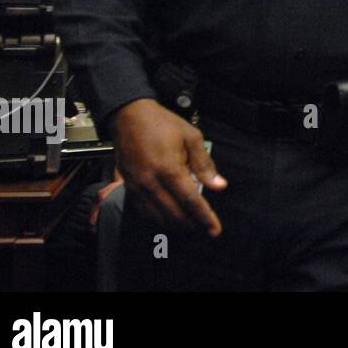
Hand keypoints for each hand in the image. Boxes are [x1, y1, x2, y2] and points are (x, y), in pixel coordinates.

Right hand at [109, 98, 225, 236]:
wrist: (129, 116)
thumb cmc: (163, 124)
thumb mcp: (191, 137)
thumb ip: (205, 164)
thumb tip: (219, 186)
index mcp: (169, 169)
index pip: (190, 200)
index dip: (204, 217)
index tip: (215, 230)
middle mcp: (151, 182)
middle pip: (174, 214)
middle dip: (192, 225)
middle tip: (206, 229)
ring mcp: (137, 187)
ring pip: (157, 217)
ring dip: (176, 225)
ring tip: (191, 226)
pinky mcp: (128, 187)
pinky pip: (143, 211)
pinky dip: (158, 219)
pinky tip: (169, 218)